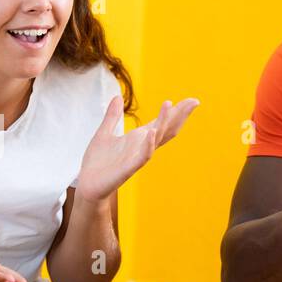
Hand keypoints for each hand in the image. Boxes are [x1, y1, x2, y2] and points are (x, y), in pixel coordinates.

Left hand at [75, 95, 198, 202]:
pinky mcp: (129, 168)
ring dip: (163, 121)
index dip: (175, 112)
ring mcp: (137, 157)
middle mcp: (142, 147)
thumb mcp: (104, 133)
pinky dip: (148, 144)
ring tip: (169, 104)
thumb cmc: (97, 162)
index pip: (161, 123)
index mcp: (138, 138)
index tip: (191, 100)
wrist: (88, 185)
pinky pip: (143, 156)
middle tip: (194, 101)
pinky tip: (151, 132)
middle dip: (179, 115)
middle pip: (166, 129)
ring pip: (156, 139)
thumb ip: (112, 116)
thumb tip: (117, 97)